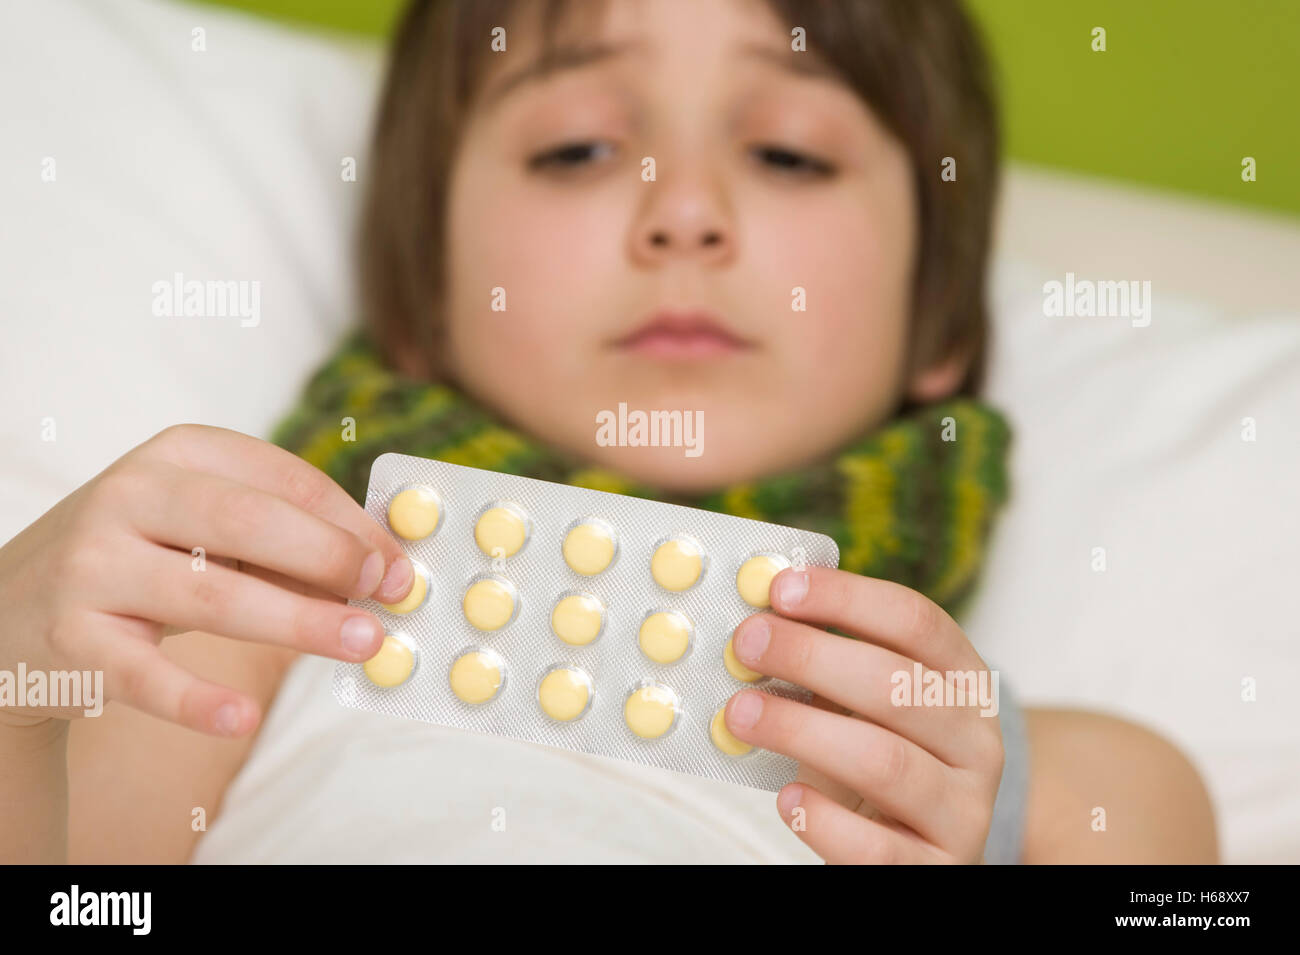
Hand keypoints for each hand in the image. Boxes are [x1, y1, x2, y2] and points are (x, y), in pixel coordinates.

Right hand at [0, 424, 413, 734]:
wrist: (13, 608)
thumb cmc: (146, 559)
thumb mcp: (204, 526)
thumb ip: (284, 539)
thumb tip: (382, 566)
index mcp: (178, 454)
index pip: (281, 478)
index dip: (349, 523)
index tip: (398, 564)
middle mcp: (129, 495)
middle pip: (248, 523)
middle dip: (331, 559)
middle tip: (391, 594)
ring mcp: (94, 565)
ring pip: (213, 595)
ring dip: (300, 622)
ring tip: (363, 643)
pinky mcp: (72, 638)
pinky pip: (144, 674)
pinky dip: (195, 699)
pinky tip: (243, 717)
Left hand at [722, 567, 1003, 863]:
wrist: (921, 854)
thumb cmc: (879, 763)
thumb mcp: (866, 707)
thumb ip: (826, 667)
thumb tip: (754, 626)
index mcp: (965, 684)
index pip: (916, 622)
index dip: (847, 599)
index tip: (780, 587)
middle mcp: (978, 743)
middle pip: (897, 685)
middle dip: (813, 656)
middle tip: (746, 644)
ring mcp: (963, 812)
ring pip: (885, 762)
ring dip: (801, 730)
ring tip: (739, 713)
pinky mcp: (934, 871)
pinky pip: (876, 848)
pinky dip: (823, 818)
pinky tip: (786, 796)